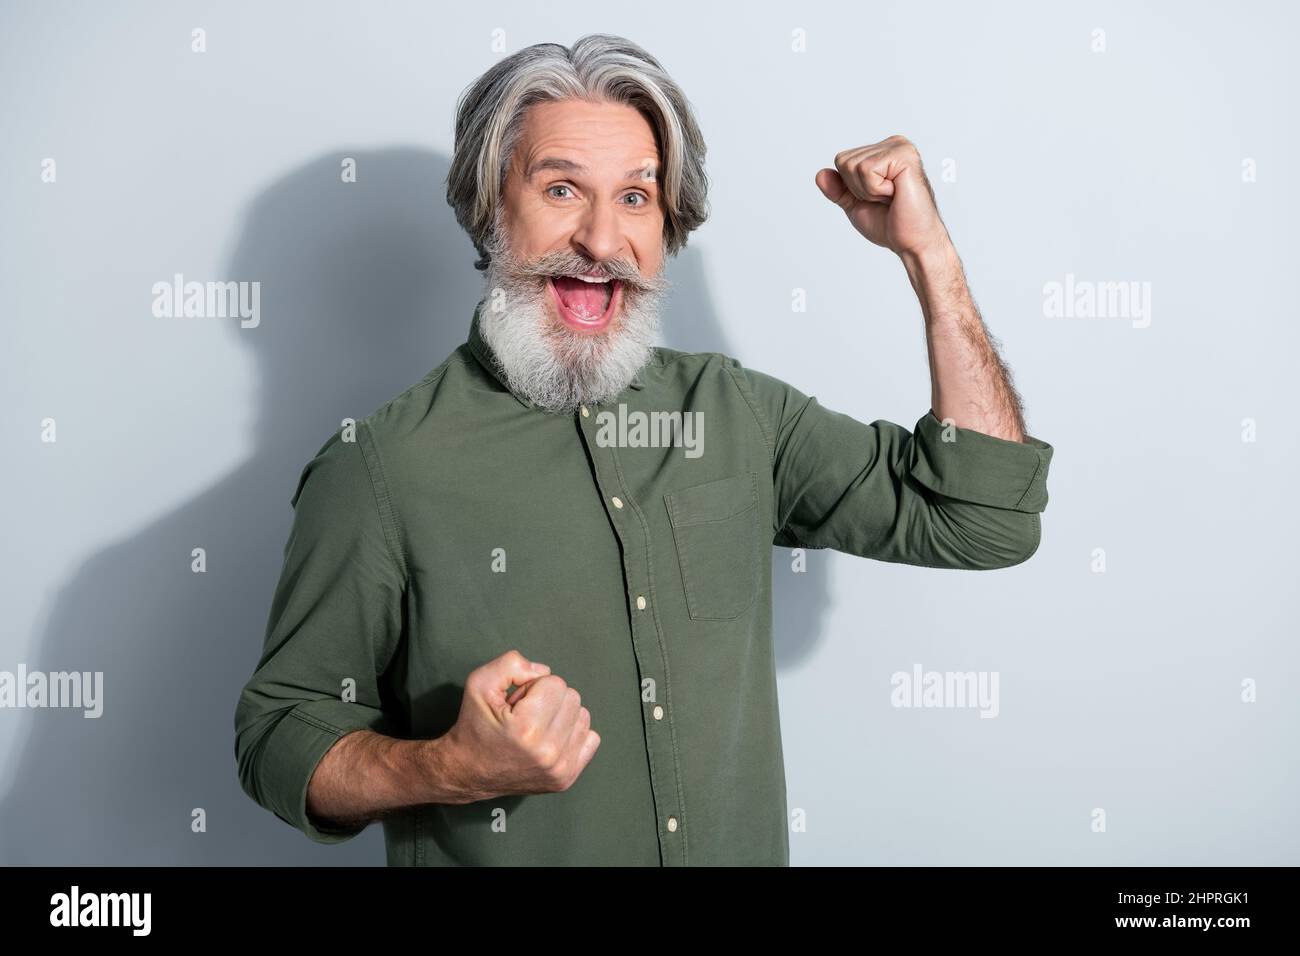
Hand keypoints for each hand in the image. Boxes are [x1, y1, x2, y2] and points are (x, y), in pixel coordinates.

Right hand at [439, 649, 600, 800]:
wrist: (467, 771)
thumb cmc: (474, 725)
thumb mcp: (480, 683)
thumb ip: (511, 664)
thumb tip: (544, 672)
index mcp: (526, 729)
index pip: (555, 683)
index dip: (533, 687)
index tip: (516, 703)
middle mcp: (547, 752)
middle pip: (572, 698)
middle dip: (549, 699)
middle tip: (524, 715)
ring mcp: (559, 769)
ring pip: (583, 716)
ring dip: (561, 715)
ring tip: (535, 728)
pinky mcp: (566, 779)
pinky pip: (591, 738)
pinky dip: (572, 734)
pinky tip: (549, 740)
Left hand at [816, 135, 948, 259]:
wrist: (912, 242)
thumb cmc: (890, 223)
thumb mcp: (855, 204)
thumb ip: (838, 189)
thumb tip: (820, 174)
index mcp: (883, 151)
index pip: (842, 160)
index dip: (851, 187)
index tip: (876, 197)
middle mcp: (892, 144)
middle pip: (844, 161)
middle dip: (858, 188)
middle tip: (885, 199)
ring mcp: (900, 147)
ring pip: (853, 166)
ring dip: (869, 190)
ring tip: (892, 197)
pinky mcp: (904, 156)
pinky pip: (867, 170)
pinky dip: (876, 190)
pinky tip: (896, 193)